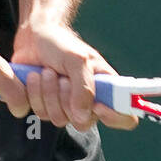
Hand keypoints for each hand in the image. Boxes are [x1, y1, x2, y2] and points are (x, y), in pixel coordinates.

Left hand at [12, 22, 138, 132]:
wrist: (34, 37)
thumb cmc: (61, 44)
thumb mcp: (78, 60)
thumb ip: (84, 89)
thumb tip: (83, 117)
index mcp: (106, 89)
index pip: (125, 118)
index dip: (114, 117)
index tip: (97, 106)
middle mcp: (89, 102)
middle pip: (84, 123)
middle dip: (67, 98)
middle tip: (62, 76)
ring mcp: (66, 107)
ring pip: (58, 119)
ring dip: (48, 92)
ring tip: (47, 71)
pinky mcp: (46, 107)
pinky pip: (40, 114)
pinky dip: (34, 94)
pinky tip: (35, 77)